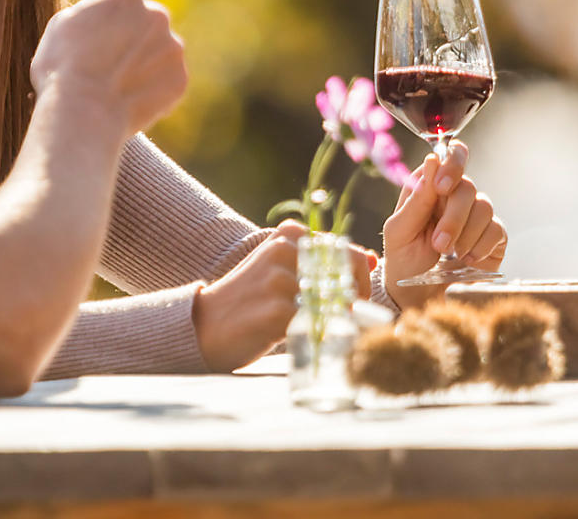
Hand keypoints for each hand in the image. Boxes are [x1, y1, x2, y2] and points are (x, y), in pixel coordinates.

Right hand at [30, 0, 186, 136]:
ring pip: (161, 53)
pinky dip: (154, 91)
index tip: (101, 40)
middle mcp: (157, 15)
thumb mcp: (62, 24)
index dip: (111, 23)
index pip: (125, 2)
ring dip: (146, 65)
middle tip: (112, 65)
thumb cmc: (63, 67)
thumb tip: (100, 15)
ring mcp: (172, 47)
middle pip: (148, 25)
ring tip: (119, 87)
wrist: (82, 111)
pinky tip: (131, 101)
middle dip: (134, 41)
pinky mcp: (180, 78)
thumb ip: (90, 11)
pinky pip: (168, 82)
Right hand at [192, 220, 377, 371]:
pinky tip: (313, 343)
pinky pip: (319, 326)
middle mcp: (285, 250)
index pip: (349, 252)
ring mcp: (280, 279)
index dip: (360, 280)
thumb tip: (371, 259)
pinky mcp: (276, 311)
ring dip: (341, 323)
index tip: (355, 300)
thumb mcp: (284, 269)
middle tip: (348, 320)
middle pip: (348, 276)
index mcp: (290, 234)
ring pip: (336, 303)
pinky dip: (324, 338)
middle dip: (355, 302)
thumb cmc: (251, 299)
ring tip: (327, 333)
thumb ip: (322, 263)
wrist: (206, 325)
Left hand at [382, 141, 506, 309]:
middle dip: (453, 218)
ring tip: (447, 254)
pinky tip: (466, 259)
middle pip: (468, 187)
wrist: (419, 296)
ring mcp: (476, 215)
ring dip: (465, 234)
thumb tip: (432, 159)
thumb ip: (417, 198)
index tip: (442, 187)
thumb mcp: (400, 230)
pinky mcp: (493, 237)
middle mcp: (455, 195)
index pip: (451, 155)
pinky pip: (496, 230)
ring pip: (484, 207)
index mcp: (430, 185)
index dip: (453, 165)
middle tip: (439, 244)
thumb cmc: (404, 258)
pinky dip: (480, 246)